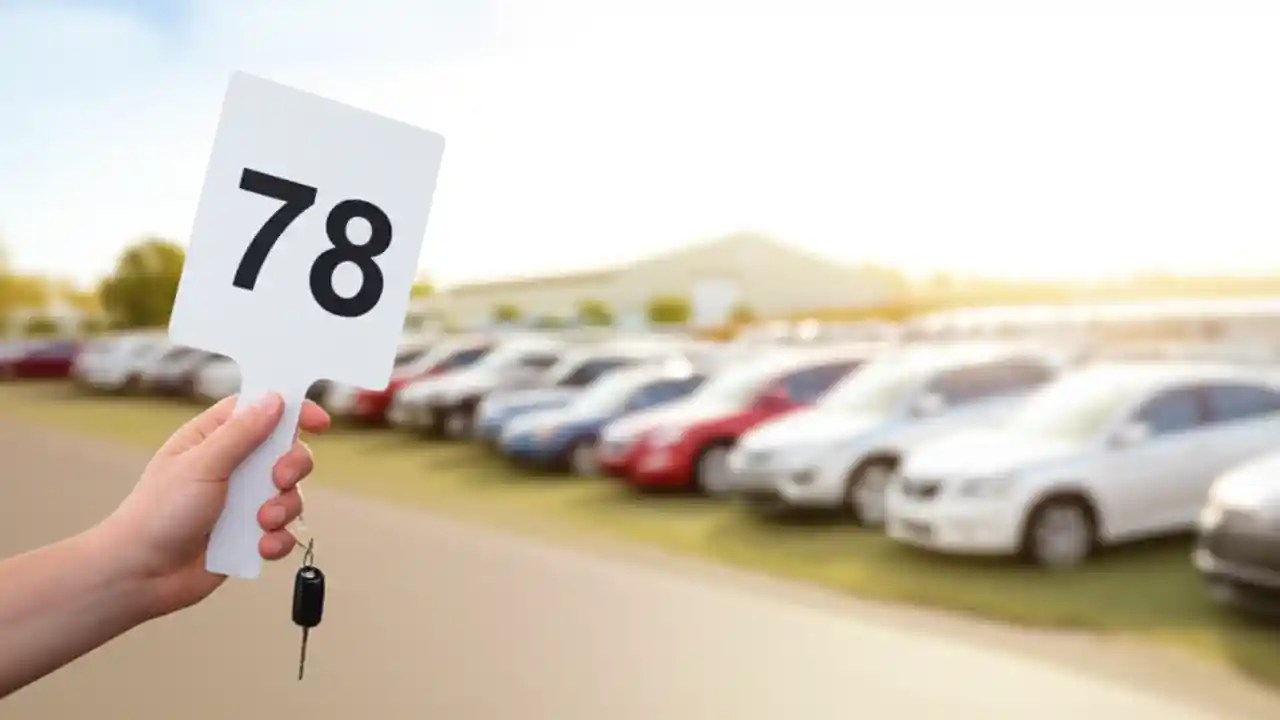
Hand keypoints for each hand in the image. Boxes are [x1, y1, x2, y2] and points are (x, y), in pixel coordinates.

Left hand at [97, 393, 330, 617]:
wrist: (141, 574)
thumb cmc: (158, 513)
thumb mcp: (202, 464)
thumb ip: (242, 433)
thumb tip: (275, 400)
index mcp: (214, 438)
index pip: (261, 410)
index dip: (292, 411)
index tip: (319, 423)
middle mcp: (232, 466)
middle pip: (286, 452)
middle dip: (292, 467)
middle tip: (278, 480)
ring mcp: (242, 501)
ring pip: (290, 494)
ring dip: (284, 508)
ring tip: (260, 523)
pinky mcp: (248, 534)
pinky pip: (283, 531)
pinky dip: (278, 539)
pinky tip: (260, 547)